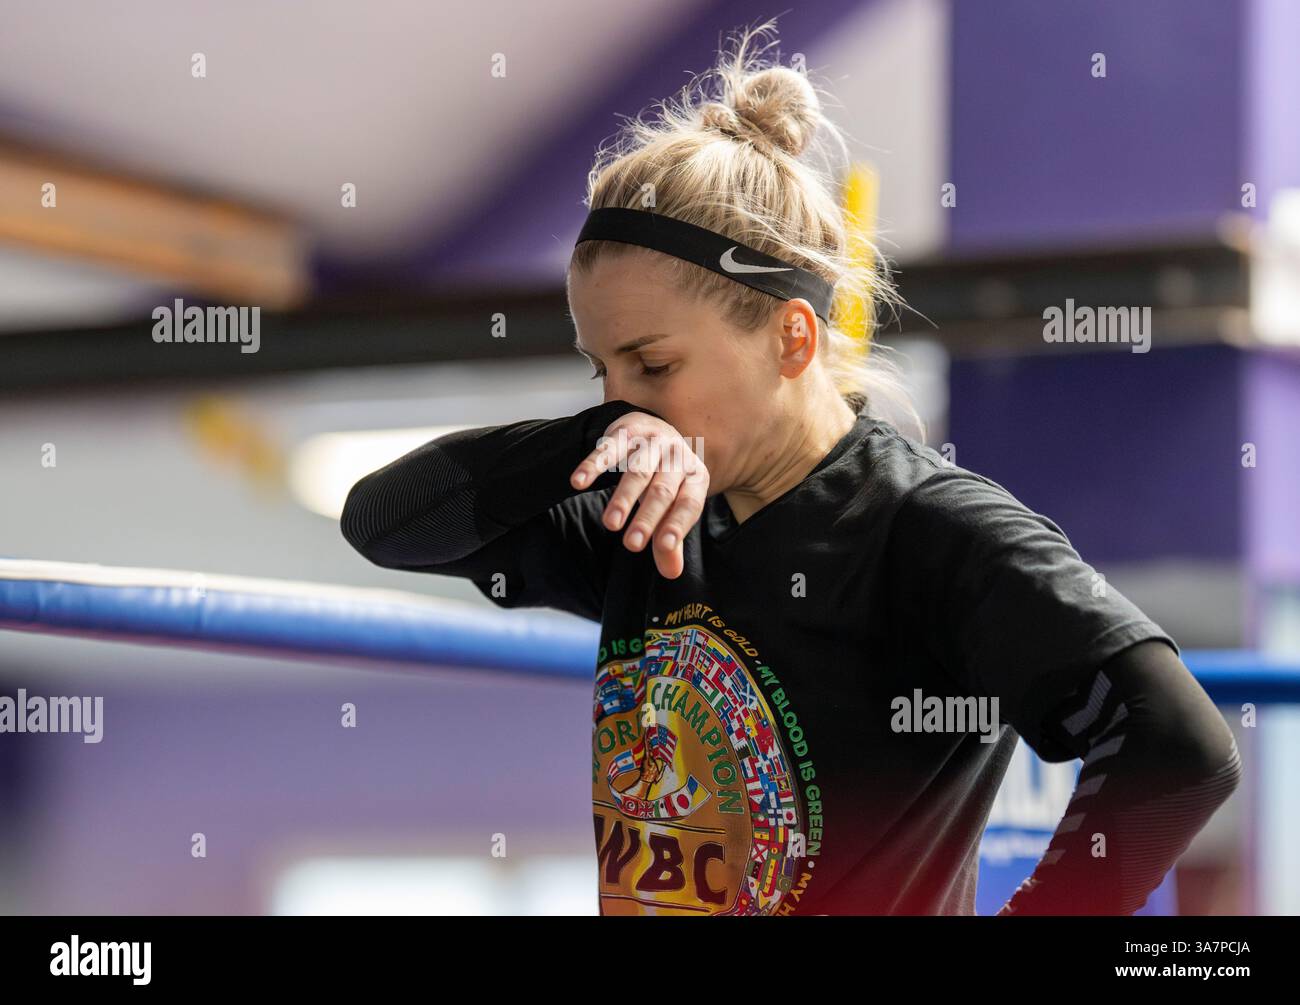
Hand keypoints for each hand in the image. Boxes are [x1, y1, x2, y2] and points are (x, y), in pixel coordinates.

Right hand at [569, 411, 708, 578]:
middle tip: (631, 545)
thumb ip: (669, 540)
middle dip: (647, 518)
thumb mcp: (673, 507)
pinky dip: (593, 465)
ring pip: (638, 470)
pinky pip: (609, 448)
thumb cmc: (665, 479)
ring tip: (611, 524)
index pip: (689, 504)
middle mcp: (677, 458)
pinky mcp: (627, 431)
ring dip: (624, 498)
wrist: (655, 430)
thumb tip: (671, 573)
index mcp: (695, 478)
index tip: (664, 546)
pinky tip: (578, 483)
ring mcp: (652, 441)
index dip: (677, 525)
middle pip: (662, 491)